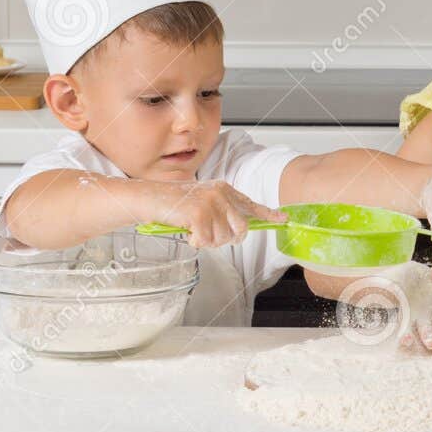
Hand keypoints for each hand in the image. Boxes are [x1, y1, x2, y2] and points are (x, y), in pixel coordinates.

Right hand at [151, 180, 284, 248]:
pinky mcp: (198, 214)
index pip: (250, 204)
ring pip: (223, 238)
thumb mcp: (203, 202)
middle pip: (241, 228)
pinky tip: (187, 232)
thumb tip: (240, 229)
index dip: (268, 214)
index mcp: (224, 189)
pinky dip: (196, 242)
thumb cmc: (174, 204)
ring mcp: (210, 203)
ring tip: (194, 230)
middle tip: (210, 235)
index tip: (283, 219)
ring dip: (208, 241)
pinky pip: (207, 241)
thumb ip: (222, 212)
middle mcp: (220, 194)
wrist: (148, 198)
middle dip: (228, 238)